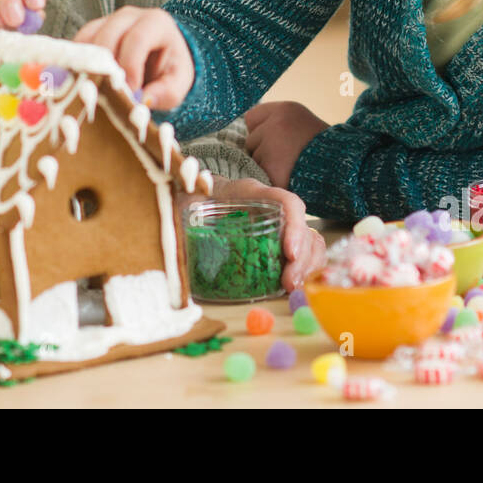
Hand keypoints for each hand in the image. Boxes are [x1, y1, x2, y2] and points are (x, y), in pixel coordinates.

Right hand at [74, 6, 193, 108]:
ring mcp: (107, 20)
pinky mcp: (91, 31)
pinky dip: (77, 63)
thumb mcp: (178, 82)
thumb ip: (167, 92)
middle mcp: (129, 16)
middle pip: (108, 36)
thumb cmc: (169, 68)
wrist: (160, 56)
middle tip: (108, 93)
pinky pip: (77, 45)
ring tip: (95, 90)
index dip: (131, 66)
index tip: (130, 90)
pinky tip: (83, 82)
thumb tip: (143, 101)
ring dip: (89, 66)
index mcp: (156, 22)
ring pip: (89, 39)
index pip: (137, 39)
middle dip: (106, 67)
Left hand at [187, 177, 326, 290]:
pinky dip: (304, 272)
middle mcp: (273, 209)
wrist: (201, 194)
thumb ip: (181, 209)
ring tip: (291, 289)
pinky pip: (303, 256)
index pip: (287, 202)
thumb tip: (172, 231)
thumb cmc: (196, 196)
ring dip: (307, 268)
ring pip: (310, 244)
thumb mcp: (187, 200)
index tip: (289, 252)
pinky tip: (291, 288)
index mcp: (253, 193)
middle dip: (303, 258)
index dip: (294, 226)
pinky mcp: (278, 245)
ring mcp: (280, 227)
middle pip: (304, 228)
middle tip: (289, 283)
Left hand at [245, 101, 328, 188]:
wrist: (344, 168)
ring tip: (290, 168)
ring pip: (254, 159)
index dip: (260, 131)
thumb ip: (280, 125)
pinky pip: (260, 176)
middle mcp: (276, 124)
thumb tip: (253, 135)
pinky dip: (271, 179)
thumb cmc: (325, 149)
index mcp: (285, 110)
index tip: (273, 140)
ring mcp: (272, 146)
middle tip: (286, 158)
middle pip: (251, 140)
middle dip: (262, 151)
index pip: (251, 117)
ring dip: (266, 166)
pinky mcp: (271, 168)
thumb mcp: (304, 124)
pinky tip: (288, 178)